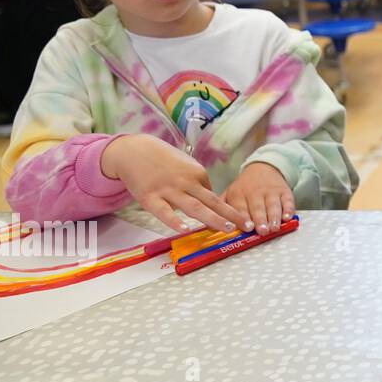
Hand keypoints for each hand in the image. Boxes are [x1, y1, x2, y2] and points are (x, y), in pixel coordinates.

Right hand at [101, 134, 249, 233]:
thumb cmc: (163, 160)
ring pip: (194, 208)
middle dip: (231, 215)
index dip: (225, 210)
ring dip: (212, 218)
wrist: (134, 150)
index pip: (213, 195)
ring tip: (227, 228)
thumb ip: (197, 182)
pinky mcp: (149, 198)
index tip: (240, 222)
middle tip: (247, 226)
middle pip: (212, 201)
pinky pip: (164, 212)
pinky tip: (185, 230)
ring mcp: (168, 190)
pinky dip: (175, 221)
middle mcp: (186, 182)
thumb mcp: (185, 165)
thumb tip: (209, 200)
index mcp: (197, 173)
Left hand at [223, 162, 295, 234]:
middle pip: (258, 208)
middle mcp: (254, 192)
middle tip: (261, 231)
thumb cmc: (244, 187)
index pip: (240, 208)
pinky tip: (288, 217)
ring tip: (274, 228)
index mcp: (238, 194)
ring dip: (274, 217)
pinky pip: (288, 201)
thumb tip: (208, 225)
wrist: (263, 168)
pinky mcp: (284, 191)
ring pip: (273, 205)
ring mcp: (270, 191)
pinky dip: (288, 209)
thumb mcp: (229, 193)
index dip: (243, 218)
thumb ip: (220, 208)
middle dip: (260, 219)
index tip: (246, 228)